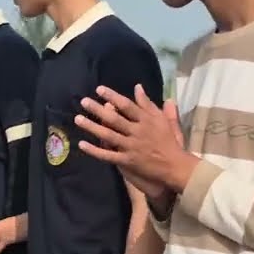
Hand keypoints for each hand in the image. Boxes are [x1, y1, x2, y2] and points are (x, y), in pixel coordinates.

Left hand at [75, 86, 197, 193]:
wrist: (176, 166)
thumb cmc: (170, 142)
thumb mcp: (164, 120)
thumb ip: (150, 104)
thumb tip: (138, 87)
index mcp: (146, 120)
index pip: (127, 105)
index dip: (112, 97)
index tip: (99, 89)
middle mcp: (137, 131)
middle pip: (114, 118)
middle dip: (98, 109)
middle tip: (84, 101)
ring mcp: (131, 146)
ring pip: (108, 135)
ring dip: (92, 127)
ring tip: (78, 119)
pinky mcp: (127, 160)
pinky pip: (108, 155)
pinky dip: (95, 151)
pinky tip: (82, 144)